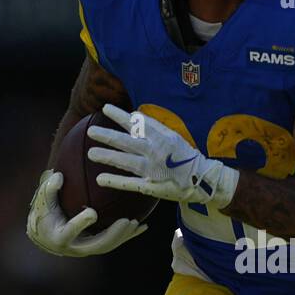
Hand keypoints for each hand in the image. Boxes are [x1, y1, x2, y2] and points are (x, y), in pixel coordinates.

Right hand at [26, 169, 148, 256]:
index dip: (81, 224)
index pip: (70, 231)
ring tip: (136, 222)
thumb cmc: (44, 214)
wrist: (46, 235)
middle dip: (113, 234)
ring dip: (123, 236)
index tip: (92, 213)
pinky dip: (128, 236)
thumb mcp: (43, 201)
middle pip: (97, 244)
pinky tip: (143, 226)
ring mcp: (88, 248)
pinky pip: (114, 242)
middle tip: (127, 221)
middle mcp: (76, 247)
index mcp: (60, 237)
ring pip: (108, 245)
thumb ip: (49, 189)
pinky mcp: (97, 246)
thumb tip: (59, 175)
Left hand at [87, 103, 238, 208]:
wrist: (203, 180)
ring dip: (107, 156)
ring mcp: (153, 169)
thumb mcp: (173, 137)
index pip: (138, 123)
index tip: (106, 109)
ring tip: (91, 153)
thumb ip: (154, 128)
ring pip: (126, 161)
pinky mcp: (151, 185)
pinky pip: (130, 183)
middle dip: (107, 135)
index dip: (121, 116)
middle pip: (127, 142)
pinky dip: (115, 181)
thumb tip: (133, 116)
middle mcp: (156, 151)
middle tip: (91, 131)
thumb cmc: (186, 157)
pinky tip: (100, 179)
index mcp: (162, 137)